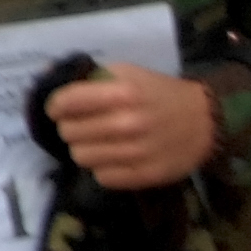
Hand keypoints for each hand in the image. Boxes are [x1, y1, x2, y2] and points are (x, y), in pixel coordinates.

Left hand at [45, 62, 219, 189]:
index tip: (59, 109)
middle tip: (84, 126)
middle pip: (69, 132)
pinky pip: (102, 177)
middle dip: (71, 128)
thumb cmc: (160, 94)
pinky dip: (104, 167)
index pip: (66, 102)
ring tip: (99, 142)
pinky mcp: (144, 175)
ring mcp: (136, 152)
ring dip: (85, 149)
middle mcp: (127, 123)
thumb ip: (92, 76)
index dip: (56, 106)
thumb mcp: (129, 74)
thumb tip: (45, 75)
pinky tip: (115, 157)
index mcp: (122, 92)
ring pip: (81, 157)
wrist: (205, 122)